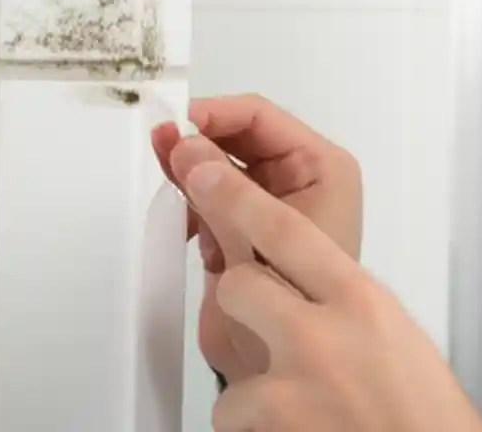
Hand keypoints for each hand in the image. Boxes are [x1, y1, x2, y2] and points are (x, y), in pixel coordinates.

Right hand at [151, 94, 362, 382]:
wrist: (279, 368)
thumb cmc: (294, 305)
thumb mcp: (255, 236)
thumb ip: (220, 187)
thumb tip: (183, 144)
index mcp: (321, 166)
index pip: (261, 117)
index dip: (214, 114)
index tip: (174, 122)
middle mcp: (299, 178)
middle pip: (238, 137)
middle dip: (199, 145)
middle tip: (159, 147)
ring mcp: (272, 204)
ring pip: (220, 167)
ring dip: (193, 177)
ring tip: (171, 185)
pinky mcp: (245, 228)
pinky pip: (211, 197)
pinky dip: (193, 205)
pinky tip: (187, 225)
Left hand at [182, 159, 481, 431]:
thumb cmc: (426, 417)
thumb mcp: (399, 339)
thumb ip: (350, 302)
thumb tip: (312, 281)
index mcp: (363, 301)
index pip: (285, 228)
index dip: (235, 195)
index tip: (205, 172)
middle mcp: (323, 336)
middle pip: (238, 281)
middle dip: (238, 294)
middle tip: (261, 319)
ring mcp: (289, 385)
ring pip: (226, 352)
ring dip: (247, 372)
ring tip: (292, 399)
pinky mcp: (266, 428)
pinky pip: (226, 413)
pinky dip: (248, 422)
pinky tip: (284, 426)